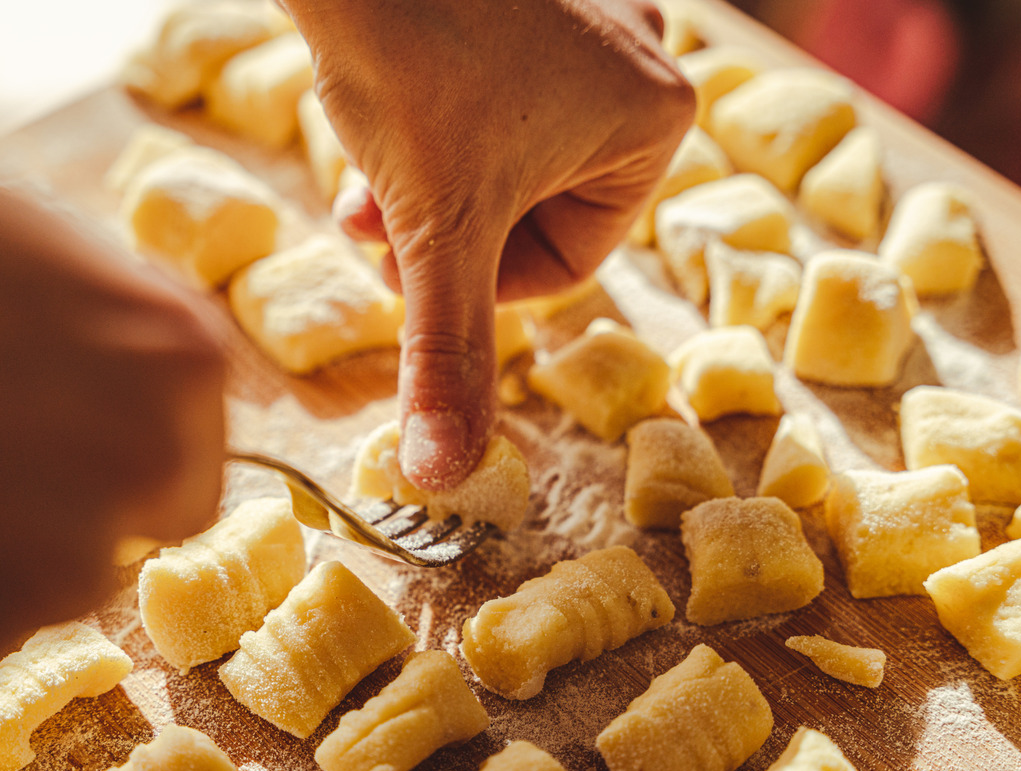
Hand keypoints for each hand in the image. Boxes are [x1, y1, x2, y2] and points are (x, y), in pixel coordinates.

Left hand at [286, 0, 693, 488]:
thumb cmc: (411, 52)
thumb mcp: (437, 230)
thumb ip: (448, 353)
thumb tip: (448, 474)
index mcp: (656, 119)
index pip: (572, 256)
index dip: (482, 281)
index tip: (416, 265)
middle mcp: (642, 59)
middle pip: (534, 205)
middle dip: (446, 229)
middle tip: (377, 224)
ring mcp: (589, 12)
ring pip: (504, 150)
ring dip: (429, 181)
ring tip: (364, 174)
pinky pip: (491, 87)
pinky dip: (433, 115)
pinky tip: (376, 110)